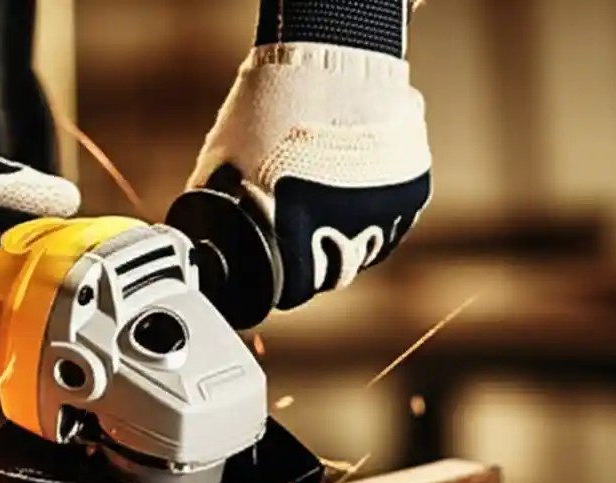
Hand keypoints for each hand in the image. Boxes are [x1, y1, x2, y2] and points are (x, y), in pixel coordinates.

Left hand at [188, 42, 430, 310]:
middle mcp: (347, 232)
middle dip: (314, 263)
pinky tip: (353, 191)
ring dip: (347, 239)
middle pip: (333, 276)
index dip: (281, 285)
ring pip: (366, 251)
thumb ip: (219, 209)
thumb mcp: (222, 164)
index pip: (294, 290)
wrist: (330, 60)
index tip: (276, 273)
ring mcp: (385, 214)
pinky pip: (392, 224)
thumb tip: (204, 239)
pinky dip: (374, 217)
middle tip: (301, 238)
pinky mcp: (411, 192)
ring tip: (328, 204)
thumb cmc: (268, 108)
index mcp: (296, 233)